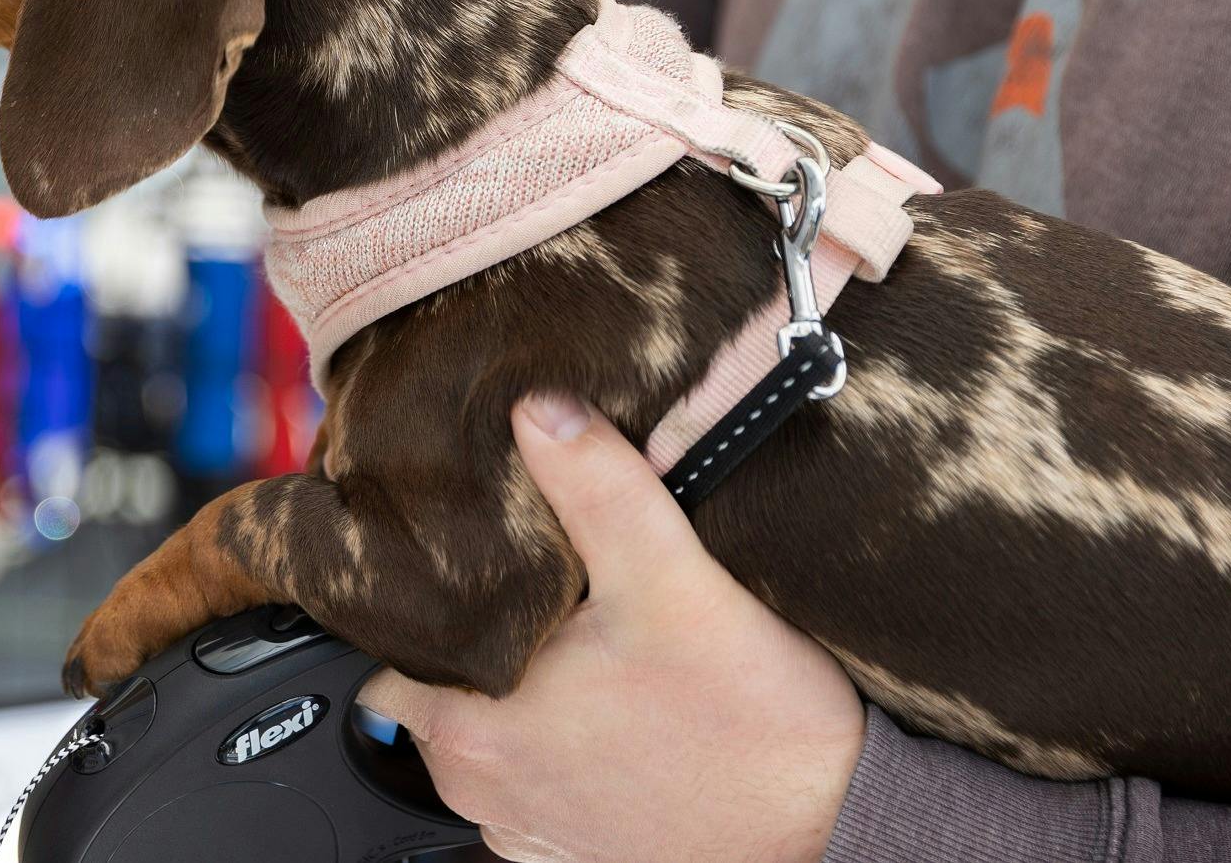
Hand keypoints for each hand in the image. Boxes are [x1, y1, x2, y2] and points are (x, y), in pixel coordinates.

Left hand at [358, 395, 864, 862]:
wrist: (844, 824)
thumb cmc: (757, 731)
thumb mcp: (673, 581)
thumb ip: (598, 488)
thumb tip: (538, 410)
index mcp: (475, 730)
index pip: (385, 655)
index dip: (415, 603)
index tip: (455, 565)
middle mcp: (486, 792)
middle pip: (434, 691)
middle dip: (473, 641)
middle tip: (535, 588)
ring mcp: (531, 829)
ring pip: (486, 739)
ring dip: (518, 696)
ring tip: (576, 641)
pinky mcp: (583, 849)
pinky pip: (539, 782)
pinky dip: (560, 746)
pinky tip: (612, 705)